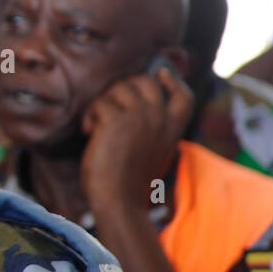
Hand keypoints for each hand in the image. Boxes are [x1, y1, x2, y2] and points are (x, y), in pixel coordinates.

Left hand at [80, 67, 193, 213]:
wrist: (119, 199)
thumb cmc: (129, 181)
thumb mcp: (153, 153)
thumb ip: (152, 131)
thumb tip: (137, 108)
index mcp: (171, 129)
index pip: (184, 97)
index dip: (173, 81)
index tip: (161, 72)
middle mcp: (159, 118)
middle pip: (146, 81)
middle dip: (124, 87)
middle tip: (110, 106)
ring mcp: (138, 116)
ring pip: (118, 88)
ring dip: (103, 103)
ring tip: (96, 124)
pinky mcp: (114, 120)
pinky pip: (98, 104)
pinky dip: (89, 117)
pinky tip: (88, 132)